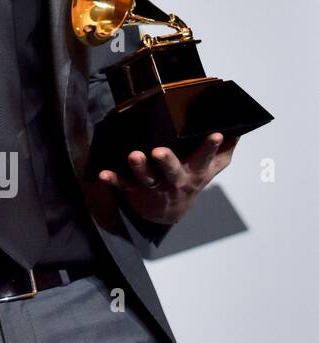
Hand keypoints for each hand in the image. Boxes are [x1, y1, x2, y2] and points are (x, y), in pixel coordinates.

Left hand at [97, 133, 236, 223]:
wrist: (169, 213)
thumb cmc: (189, 181)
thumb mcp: (210, 170)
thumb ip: (223, 152)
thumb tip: (238, 129)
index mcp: (194, 172)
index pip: (205, 158)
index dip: (210, 147)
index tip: (216, 134)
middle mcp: (175, 180)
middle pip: (172, 170)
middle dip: (167, 161)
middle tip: (159, 151)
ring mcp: (154, 186)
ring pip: (147, 177)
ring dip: (139, 167)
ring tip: (134, 155)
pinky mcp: (135, 190)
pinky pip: (123, 185)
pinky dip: (113, 180)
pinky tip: (103, 174)